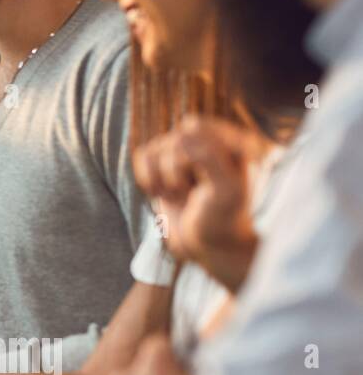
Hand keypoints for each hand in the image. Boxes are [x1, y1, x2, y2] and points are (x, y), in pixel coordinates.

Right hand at [133, 116, 261, 291]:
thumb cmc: (224, 220)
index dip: (191, 155)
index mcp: (232, 141)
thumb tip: (180, 138)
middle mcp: (209, 142)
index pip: (196, 128)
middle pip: (174, 139)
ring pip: (155, 149)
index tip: (207, 182)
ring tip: (181, 197)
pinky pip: (142, 156)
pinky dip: (147, 180)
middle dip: (176, 170)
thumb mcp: (226, 190)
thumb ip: (209, 158)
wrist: (209, 247)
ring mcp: (184, 153)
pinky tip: (163, 194)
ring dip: (163, 180)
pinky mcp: (162, 165)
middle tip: (192, 193)